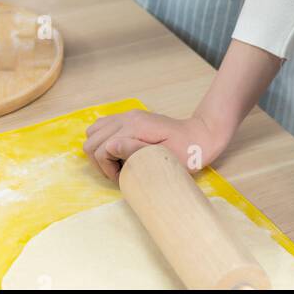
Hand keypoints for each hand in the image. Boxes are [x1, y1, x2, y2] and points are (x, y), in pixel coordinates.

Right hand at [82, 109, 232, 182]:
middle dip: (100, 160)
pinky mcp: (131, 117)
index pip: (102, 149)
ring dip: (100, 149)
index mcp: (135, 127)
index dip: (107, 168)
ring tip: (118, 163)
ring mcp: (128, 115)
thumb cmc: (186, 152)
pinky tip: (120, 152)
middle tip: (119, 172)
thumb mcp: (164, 158)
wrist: (201, 135)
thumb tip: (110, 147)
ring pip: (94, 131)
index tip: (123, 177)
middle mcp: (127, 118)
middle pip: (92, 139)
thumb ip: (136, 151)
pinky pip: (104, 125)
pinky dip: (104, 140)